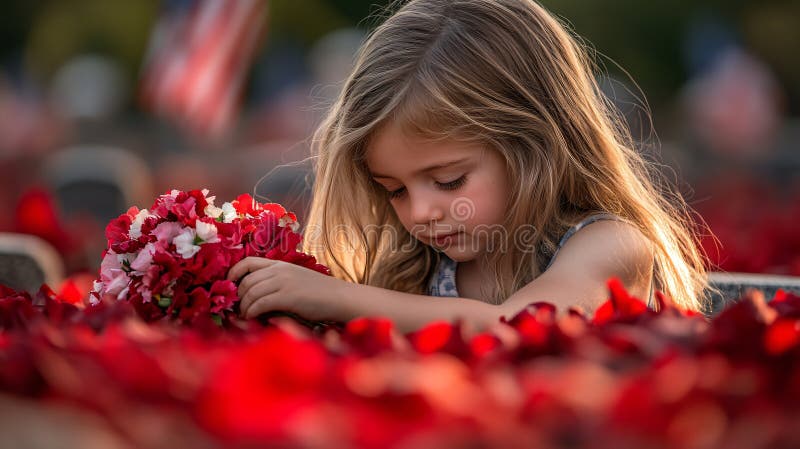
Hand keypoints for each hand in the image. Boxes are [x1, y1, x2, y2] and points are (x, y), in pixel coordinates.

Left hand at [227, 257, 347, 321]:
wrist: (340, 297)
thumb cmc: (320, 293)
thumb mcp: (296, 280)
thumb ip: (277, 282)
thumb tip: (257, 295)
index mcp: (280, 264)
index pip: (248, 262)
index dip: (234, 273)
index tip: (230, 286)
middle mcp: (279, 270)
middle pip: (247, 280)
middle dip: (238, 297)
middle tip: (237, 309)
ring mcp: (283, 282)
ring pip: (251, 293)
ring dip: (244, 307)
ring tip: (244, 317)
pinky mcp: (287, 297)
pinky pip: (260, 304)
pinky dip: (251, 313)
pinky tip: (252, 319)